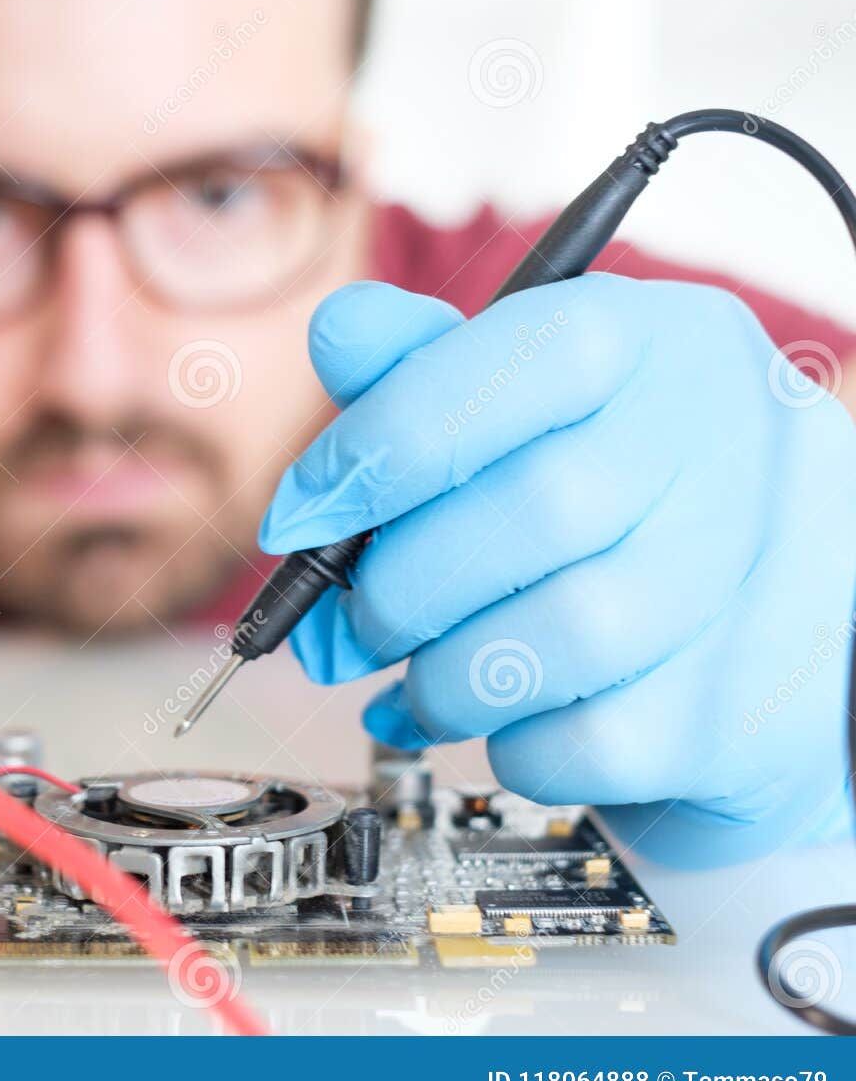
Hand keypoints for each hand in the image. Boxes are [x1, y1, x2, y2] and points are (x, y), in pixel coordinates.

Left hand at [261, 276, 855, 864]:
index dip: (379, 446)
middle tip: (350, 624)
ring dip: (446, 679)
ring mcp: (750, 574)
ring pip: (567, 638)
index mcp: (649, 339)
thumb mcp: (527, 401)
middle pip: (534, 511)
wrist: (779, 607)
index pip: (511, 362)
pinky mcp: (743, 702)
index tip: (300, 516)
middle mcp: (718, 438)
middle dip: (399, 588)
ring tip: (420, 682)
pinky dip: (515, 747)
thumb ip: (421, 367)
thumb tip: (340, 333)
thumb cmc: (617, 491)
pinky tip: (505, 723)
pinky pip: (596, 744)